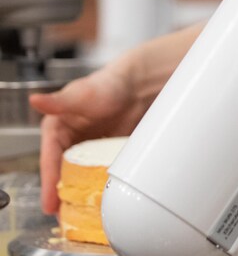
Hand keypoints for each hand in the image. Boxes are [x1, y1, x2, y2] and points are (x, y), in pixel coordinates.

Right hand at [29, 68, 145, 213]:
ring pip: (78, 175)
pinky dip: (97, 185)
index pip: (49, 161)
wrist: (137, 86)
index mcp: (56, 130)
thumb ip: (59, 101)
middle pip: (62, 173)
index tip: (49, 204)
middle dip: (61, 195)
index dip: (49, 183)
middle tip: (63, 217)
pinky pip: (98, 171)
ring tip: (79, 214)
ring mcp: (87, 148)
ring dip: (78, 192)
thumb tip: (35, 99)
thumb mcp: (81, 95)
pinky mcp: (104, 152)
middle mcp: (68, 142)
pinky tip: (101, 197)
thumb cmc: (106, 85)